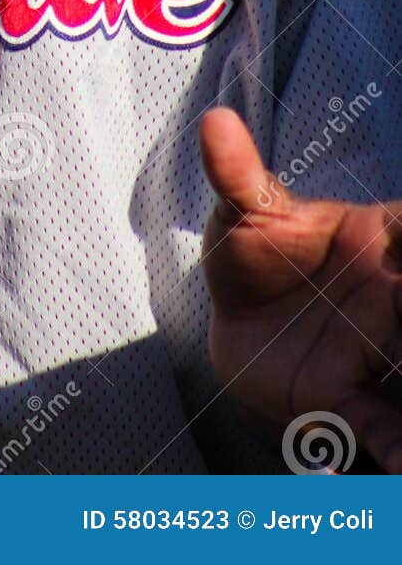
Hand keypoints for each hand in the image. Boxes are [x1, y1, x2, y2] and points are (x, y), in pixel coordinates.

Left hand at [200, 107, 401, 470]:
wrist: (234, 319)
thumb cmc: (257, 251)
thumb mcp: (243, 210)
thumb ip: (237, 172)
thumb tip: (213, 120)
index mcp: (381, 238)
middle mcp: (392, 295)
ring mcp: (376, 349)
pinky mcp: (346, 397)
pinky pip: (380, 426)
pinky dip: (394, 449)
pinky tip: (393, 476)